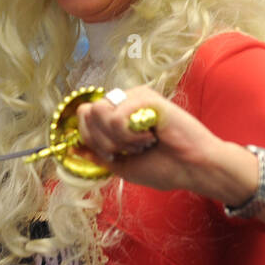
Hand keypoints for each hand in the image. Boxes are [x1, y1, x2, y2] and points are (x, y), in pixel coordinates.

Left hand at [73, 85, 231, 196]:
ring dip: (118, 138)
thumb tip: (72, 147)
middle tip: (130, 148)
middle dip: (103, 140)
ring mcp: (134, 96)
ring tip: (142, 141)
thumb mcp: (121, 164)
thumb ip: (97, 153)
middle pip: (87, 112)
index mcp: (116, 115)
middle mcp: (123, 101)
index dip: (91, 138)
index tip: (113, 153)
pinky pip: (117, 116)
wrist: (192, 168)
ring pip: (99, 112)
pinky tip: (152, 135)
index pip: (83, 115)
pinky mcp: (146, 96)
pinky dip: (131, 135)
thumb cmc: (163, 167)